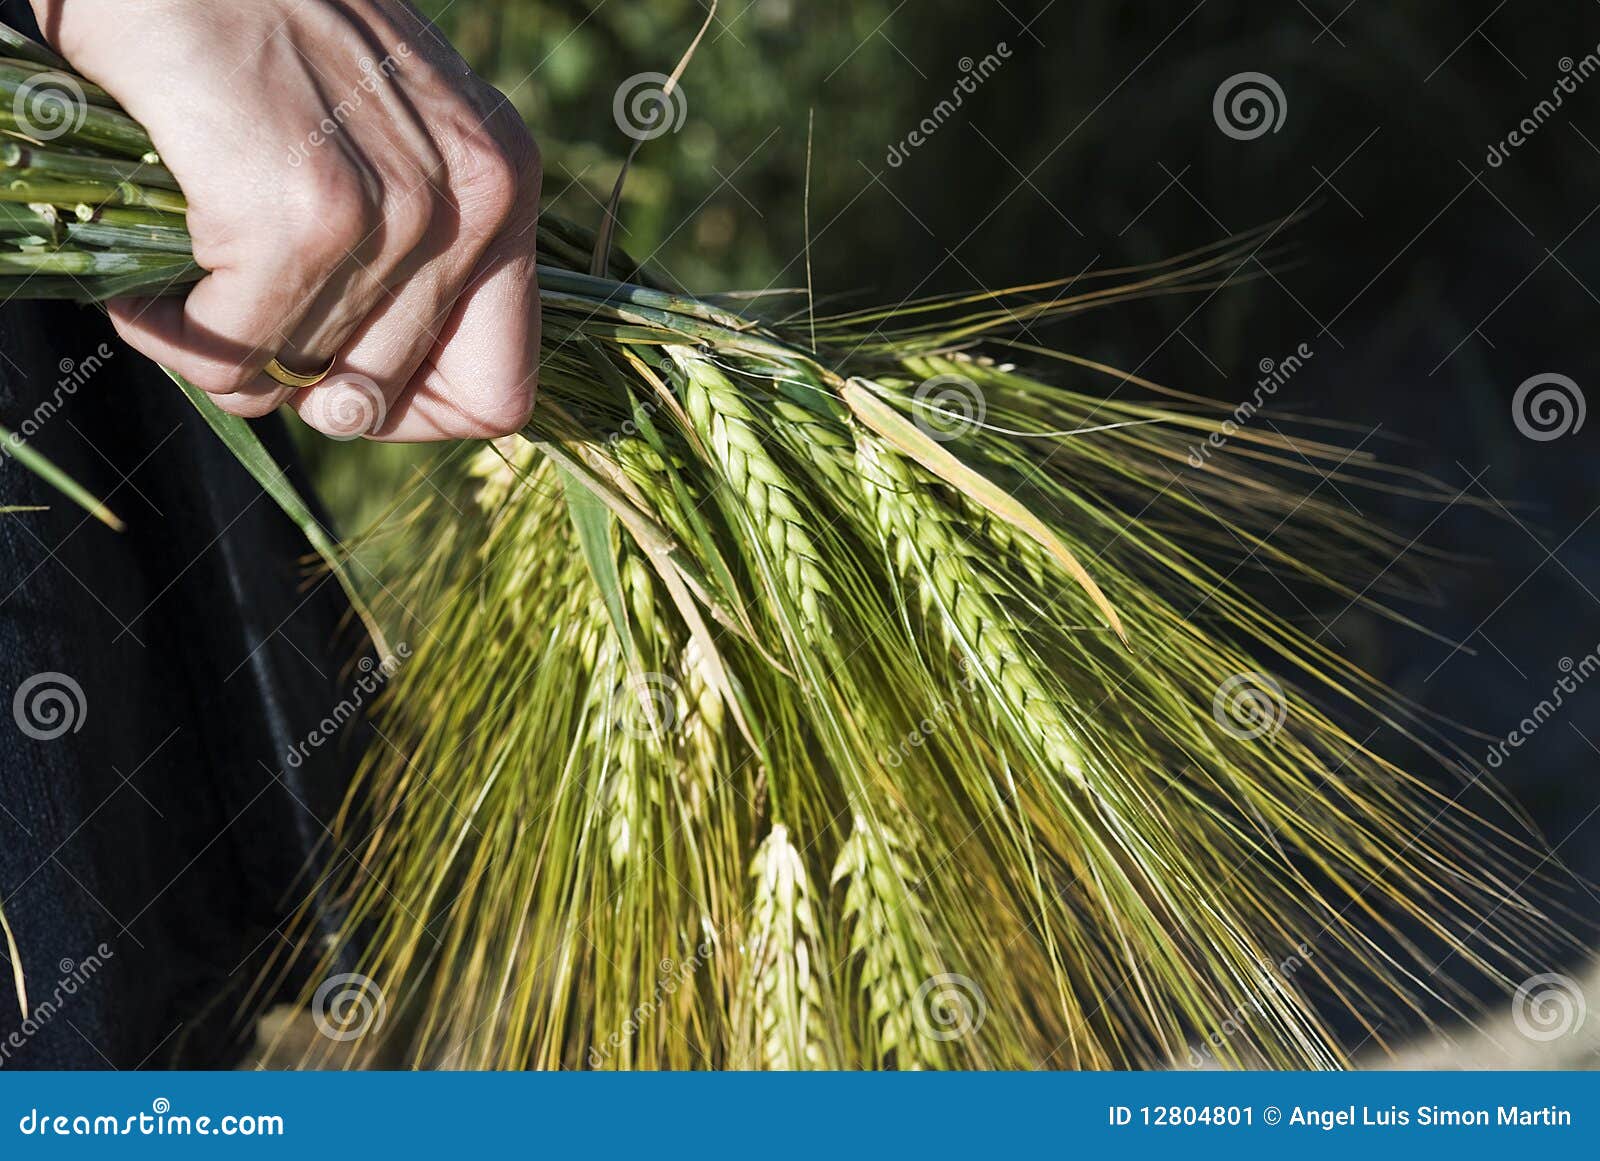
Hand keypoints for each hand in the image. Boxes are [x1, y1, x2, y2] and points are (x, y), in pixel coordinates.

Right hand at [32, 0, 541, 439]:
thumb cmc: (253, 37)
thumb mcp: (376, 139)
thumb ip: (409, 269)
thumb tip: (360, 409)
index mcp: (504, 183)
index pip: (500, 393)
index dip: (410, 413)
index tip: (336, 375)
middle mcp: (473, 197)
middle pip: (381, 398)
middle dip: (292, 374)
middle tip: (235, 292)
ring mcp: (392, 209)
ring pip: (300, 382)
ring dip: (219, 344)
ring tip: (190, 262)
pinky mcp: (301, 217)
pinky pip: (232, 359)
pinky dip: (166, 333)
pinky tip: (151, 273)